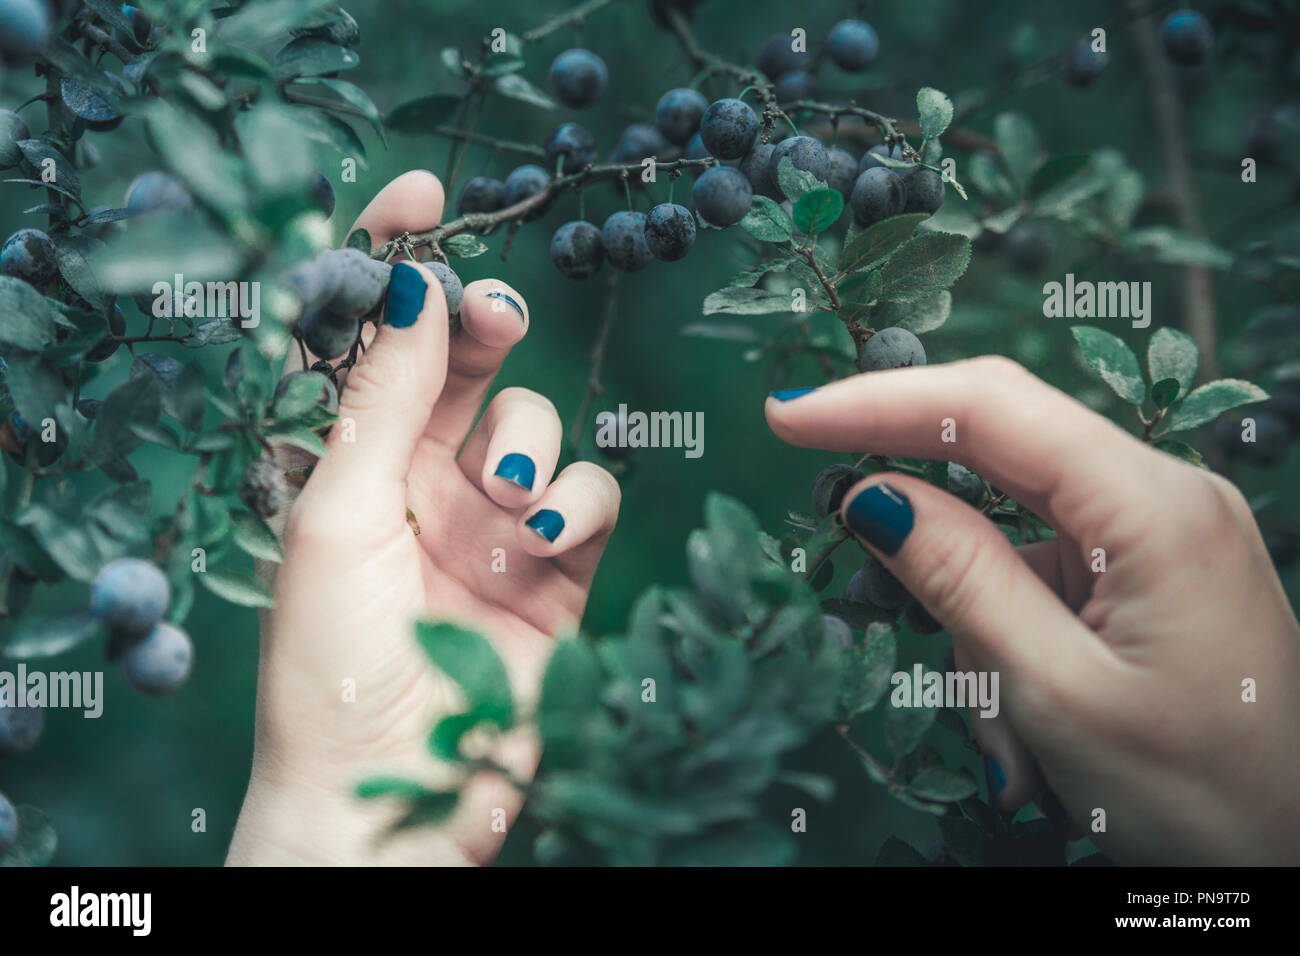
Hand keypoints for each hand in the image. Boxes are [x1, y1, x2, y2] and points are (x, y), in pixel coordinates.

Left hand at [227, 172, 620, 865]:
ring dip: (527, 441)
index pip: (379, 338)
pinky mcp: (559, 571)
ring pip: (540, 423)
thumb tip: (414, 285)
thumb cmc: (329, 664)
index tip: (423, 195)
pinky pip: (593, 494)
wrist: (387, 798)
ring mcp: (496, 523)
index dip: (397, 261)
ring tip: (500, 498)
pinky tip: (541, 537)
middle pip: (470, 363)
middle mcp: (425, 479)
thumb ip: (381, 400)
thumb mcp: (335, 514)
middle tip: (496, 318)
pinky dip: (578, 499)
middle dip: (488, 328)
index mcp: (353, 459)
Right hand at [767, 356, 1299, 863]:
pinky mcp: (1150, 569)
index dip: (879, 400)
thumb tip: (871, 495)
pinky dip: (1002, 622)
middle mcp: (1164, 493)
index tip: (789, 417)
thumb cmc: (1200, 795)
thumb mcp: (1056, 693)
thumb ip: (960, 579)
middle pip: (1002, 438)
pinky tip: (1017, 713)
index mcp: (1155, 507)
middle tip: (819, 482)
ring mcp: (1160, 529)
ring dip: (969, 600)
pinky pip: (1042, 562)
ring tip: (998, 722)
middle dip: (910, 472)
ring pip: (1013, 515)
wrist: (1295, 858)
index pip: (993, 408)